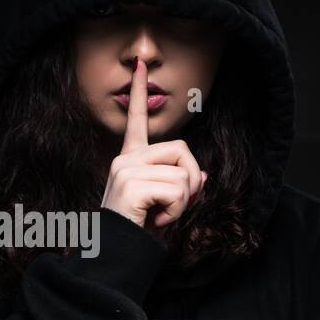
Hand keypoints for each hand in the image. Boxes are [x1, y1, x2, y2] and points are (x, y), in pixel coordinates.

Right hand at [100, 55, 207, 231]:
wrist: (115, 255)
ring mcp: (126, 170)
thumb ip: (180, 185)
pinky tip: (157, 220)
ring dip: (184, 202)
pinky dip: (177, 211)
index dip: (139, 92)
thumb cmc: (137, 232)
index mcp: (129, 160)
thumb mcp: (163, 205)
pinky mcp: (131, 184)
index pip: (136, 120)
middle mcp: (125, 160)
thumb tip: (203, 176)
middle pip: (182, 149)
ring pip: (183, 174)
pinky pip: (177, 190)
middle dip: (192, 180)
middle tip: (176, 206)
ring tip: (162, 216)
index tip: (139, 65)